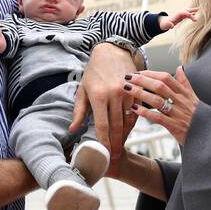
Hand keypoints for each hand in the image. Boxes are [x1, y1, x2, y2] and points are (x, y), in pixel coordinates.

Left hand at [69, 43, 139, 159]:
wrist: (111, 52)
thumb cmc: (94, 72)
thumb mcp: (83, 90)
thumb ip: (79, 111)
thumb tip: (73, 129)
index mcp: (98, 96)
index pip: (102, 125)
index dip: (104, 142)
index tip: (104, 154)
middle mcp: (115, 94)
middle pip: (117, 126)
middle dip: (116, 144)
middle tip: (114, 157)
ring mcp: (128, 92)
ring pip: (129, 120)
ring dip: (125, 135)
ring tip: (121, 146)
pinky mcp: (137, 90)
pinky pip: (137, 111)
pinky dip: (132, 123)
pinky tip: (128, 131)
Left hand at [124, 66, 199, 145]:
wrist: (208, 135)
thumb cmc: (199, 116)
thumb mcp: (194, 97)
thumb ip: (185, 83)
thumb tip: (179, 68)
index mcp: (185, 93)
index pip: (167, 78)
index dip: (152, 73)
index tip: (139, 72)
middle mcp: (181, 101)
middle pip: (159, 86)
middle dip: (142, 80)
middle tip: (128, 77)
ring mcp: (177, 114)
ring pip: (157, 100)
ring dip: (140, 93)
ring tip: (127, 89)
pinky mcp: (174, 126)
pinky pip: (157, 117)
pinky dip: (145, 112)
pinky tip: (135, 108)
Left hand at [159, 7, 198, 30]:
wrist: (163, 23)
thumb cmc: (164, 24)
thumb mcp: (165, 25)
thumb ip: (168, 25)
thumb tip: (171, 26)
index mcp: (175, 15)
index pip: (182, 13)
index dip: (187, 14)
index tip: (192, 16)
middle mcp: (178, 14)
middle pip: (185, 11)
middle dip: (191, 10)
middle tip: (197, 10)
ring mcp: (180, 15)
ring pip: (187, 12)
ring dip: (192, 11)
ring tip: (198, 10)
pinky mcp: (181, 17)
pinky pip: (187, 15)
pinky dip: (191, 14)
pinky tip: (195, 14)